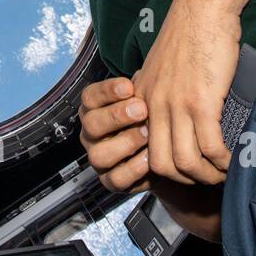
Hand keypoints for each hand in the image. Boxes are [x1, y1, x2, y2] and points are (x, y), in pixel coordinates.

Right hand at [78, 76, 151, 192]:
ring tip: (147, 133)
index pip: (89, 98)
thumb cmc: (153, 117)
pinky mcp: (111, 182)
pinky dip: (133, 169)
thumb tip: (147, 73)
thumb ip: (144, 88)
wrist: (166, 152)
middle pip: (91, 124)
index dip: (107, 91)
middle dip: (116, 116)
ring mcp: (99, 160)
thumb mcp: (148, 99)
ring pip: (99, 155)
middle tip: (141, 108)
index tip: (128, 86)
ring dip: (124, 143)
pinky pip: (116, 179)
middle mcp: (92, 135)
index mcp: (95, 111)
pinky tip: (150, 157)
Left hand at [134, 0, 240, 185]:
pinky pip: (210, 146)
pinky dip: (223, 161)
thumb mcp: (164, 68)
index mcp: (143, 100)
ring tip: (224, 173)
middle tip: (208, 177)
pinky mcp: (201, 101)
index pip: (144, 150)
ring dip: (208, 175)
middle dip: (187, 180)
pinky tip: (234, 160)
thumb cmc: (191, 33)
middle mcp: (155, 106)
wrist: (203, 6)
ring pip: (185, 162)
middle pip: (161, 165)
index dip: (166, 169)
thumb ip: (164, 94)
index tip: (187, 170)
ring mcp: (176, 105)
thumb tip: (178, 116)